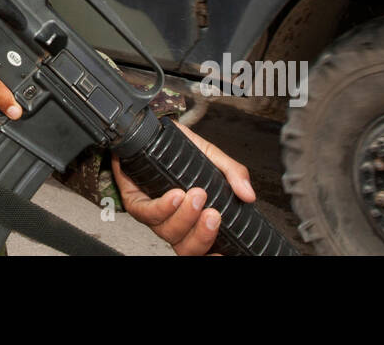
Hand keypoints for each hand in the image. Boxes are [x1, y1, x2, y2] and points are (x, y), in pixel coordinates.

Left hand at [110, 123, 254, 255]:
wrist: (153, 130)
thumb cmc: (181, 149)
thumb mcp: (212, 157)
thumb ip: (232, 174)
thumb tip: (249, 194)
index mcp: (193, 218)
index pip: (202, 247)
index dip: (211, 253)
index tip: (223, 251)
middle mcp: (173, 221)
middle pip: (186, 247)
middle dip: (202, 234)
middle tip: (212, 214)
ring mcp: (153, 214)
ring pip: (168, 232)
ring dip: (184, 217)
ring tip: (196, 196)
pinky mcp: (134, 201)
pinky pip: (146, 213)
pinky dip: (162, 207)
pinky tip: (175, 196)